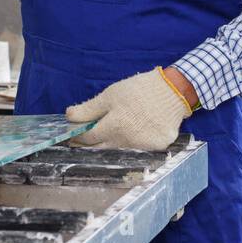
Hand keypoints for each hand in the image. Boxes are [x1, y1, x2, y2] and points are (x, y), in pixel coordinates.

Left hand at [66, 67, 192, 150]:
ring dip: (110, 147)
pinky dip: (132, 145)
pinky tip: (132, 136)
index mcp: (114, 126)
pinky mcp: (157, 147)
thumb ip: (89, 109)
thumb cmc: (138, 90)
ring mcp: (143, 146)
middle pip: (100, 150)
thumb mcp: (111, 95)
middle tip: (85, 141)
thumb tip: (68, 116)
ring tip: (108, 137)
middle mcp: (127, 141)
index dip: (78, 137)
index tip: (72, 137)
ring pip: (118, 152)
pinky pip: (139, 151)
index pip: (88, 138)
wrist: (172, 90)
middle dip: (90, 146)